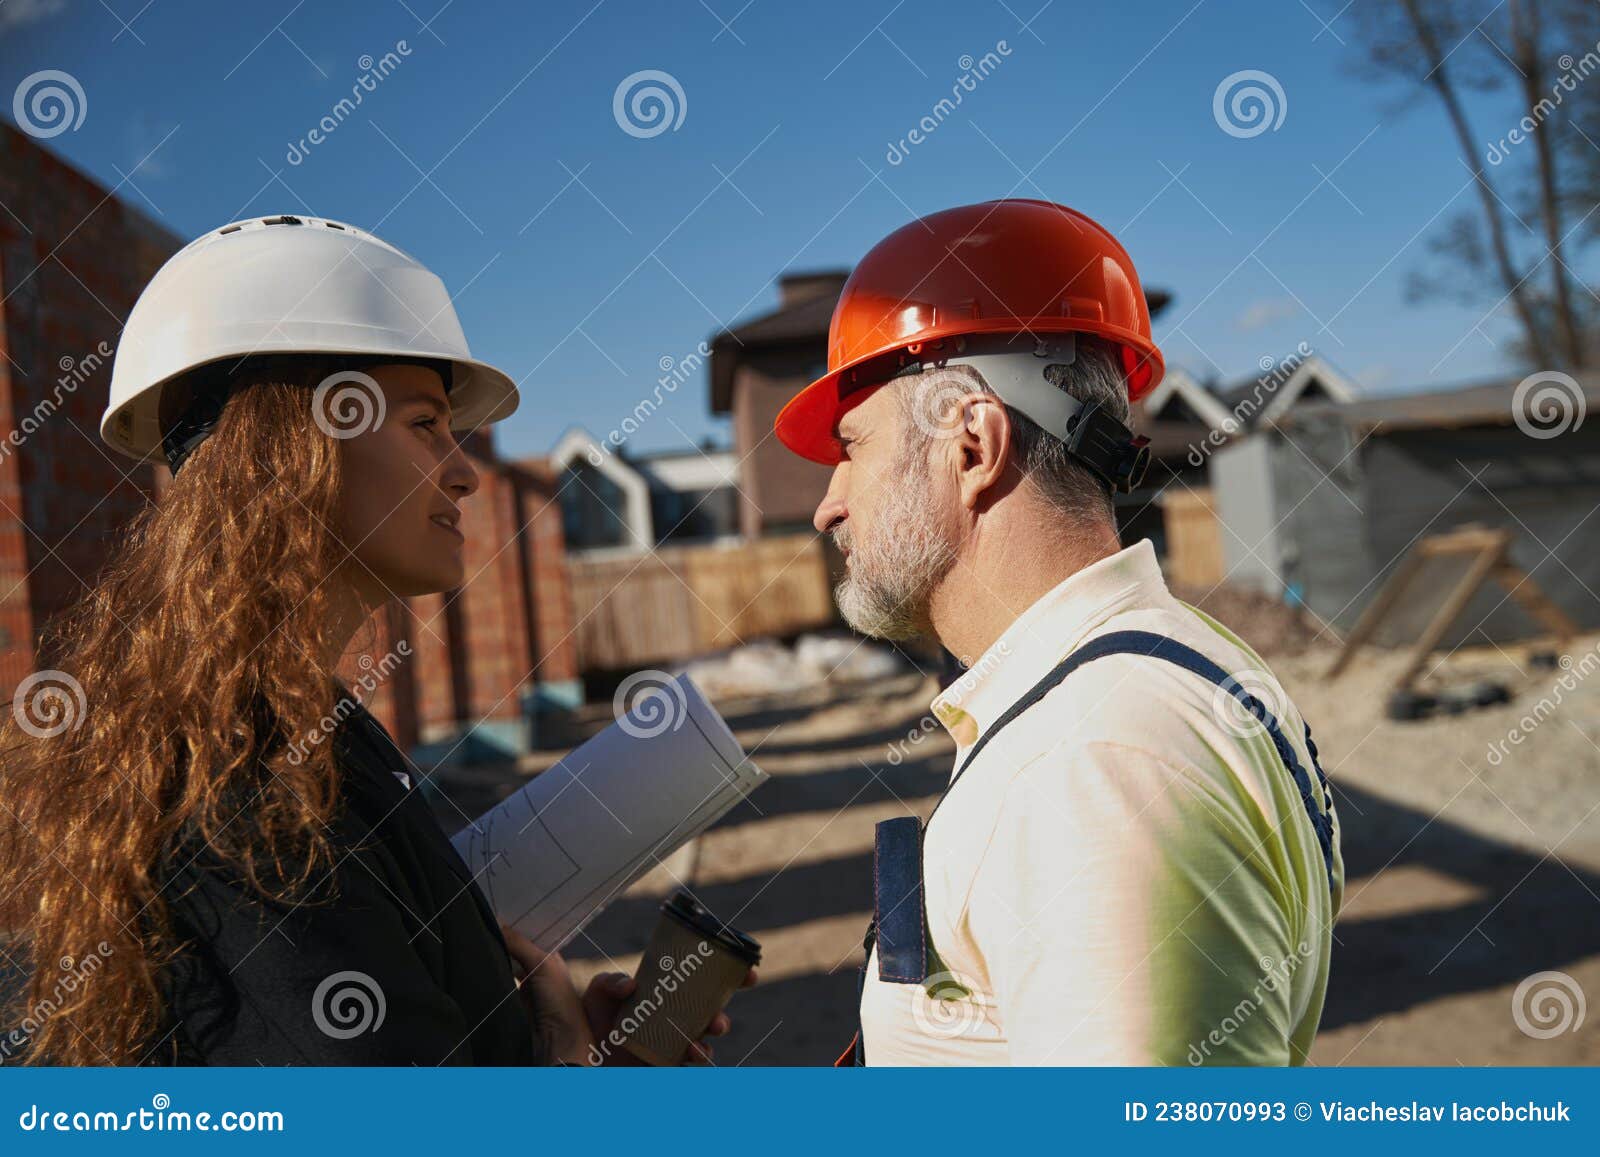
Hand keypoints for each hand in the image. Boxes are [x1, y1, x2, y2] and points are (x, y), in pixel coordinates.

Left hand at [501, 923, 757, 1064]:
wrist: (559, 1078)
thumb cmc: (551, 1031)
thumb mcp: (542, 985)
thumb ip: (530, 956)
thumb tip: (506, 924)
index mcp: (626, 996)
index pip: (666, 971)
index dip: (692, 958)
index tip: (711, 947)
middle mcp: (645, 1019)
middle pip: (695, 998)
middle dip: (722, 986)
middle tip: (747, 975)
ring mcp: (654, 1046)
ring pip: (700, 1028)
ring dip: (716, 1021)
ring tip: (718, 1023)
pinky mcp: (657, 1070)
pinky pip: (690, 1061)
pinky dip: (700, 1057)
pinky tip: (699, 1054)